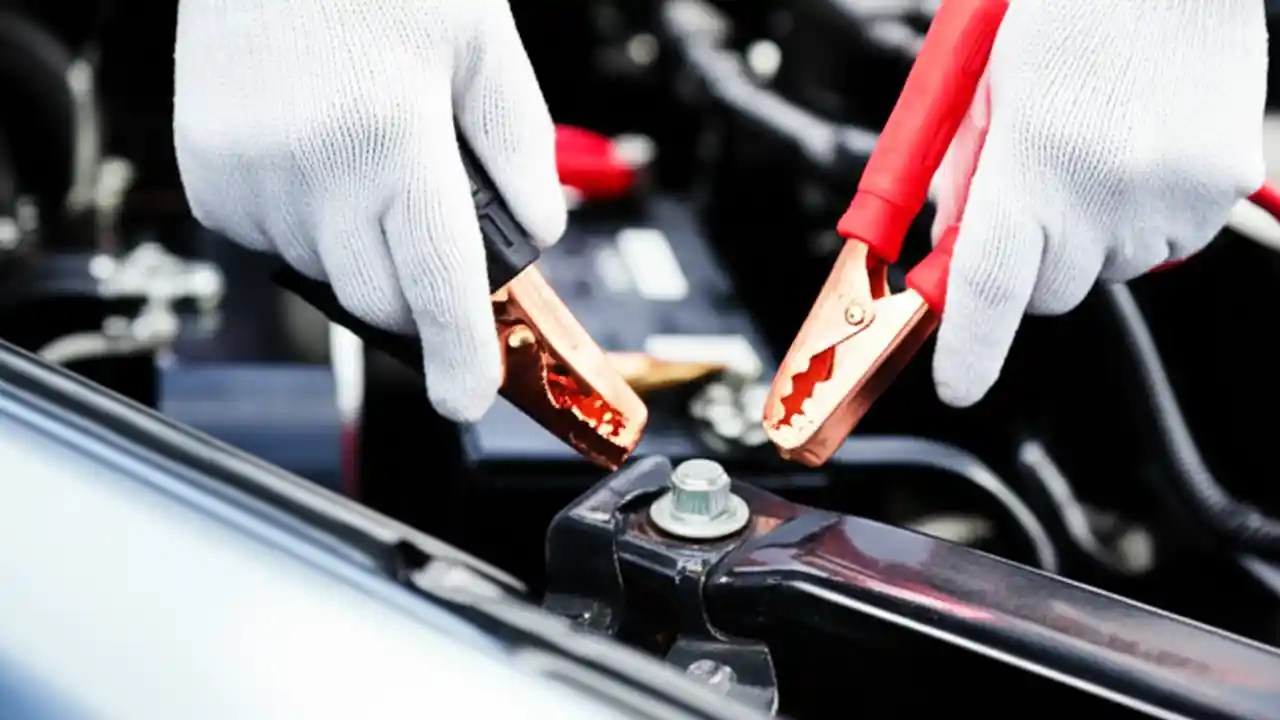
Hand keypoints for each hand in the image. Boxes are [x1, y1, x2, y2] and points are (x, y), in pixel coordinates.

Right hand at [173, 0, 565, 420]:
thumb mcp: (482, 42)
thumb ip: (520, 145)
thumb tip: (537, 233)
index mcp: (393, 132)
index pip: (437, 280)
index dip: (460, 354)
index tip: (466, 397)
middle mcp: (311, 164)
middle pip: (378, 298)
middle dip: (420, 294)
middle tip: (433, 232)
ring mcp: (247, 173)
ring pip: (323, 273)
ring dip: (360, 249)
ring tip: (367, 162)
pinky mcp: (206, 173)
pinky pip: (270, 242)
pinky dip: (307, 226)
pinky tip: (320, 161)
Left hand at [930, 0, 1266, 406]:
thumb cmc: (1062, 20)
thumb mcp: (978, 96)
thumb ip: (958, 184)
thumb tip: (947, 254)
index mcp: (1031, 164)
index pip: (988, 288)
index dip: (966, 348)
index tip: (955, 383)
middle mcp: (1104, 191)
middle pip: (1046, 294)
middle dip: (1027, 263)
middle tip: (1034, 196)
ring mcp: (1169, 197)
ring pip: (1105, 271)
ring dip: (1087, 237)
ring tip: (1093, 153)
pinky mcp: (1216, 192)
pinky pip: (1162, 244)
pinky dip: (1138, 219)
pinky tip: (1135, 155)